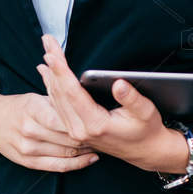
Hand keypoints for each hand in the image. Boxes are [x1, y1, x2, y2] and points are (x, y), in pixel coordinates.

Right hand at [0, 91, 99, 172]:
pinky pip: (58, 166)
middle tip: (105, 133)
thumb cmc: (18, 107)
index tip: (100, 119)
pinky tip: (90, 158)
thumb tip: (87, 99)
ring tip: (100, 143)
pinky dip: (77, 164)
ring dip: (86, 149)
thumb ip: (60, 101)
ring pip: (66, 152)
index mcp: (33, 108)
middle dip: (89, 136)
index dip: (86, 121)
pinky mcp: (28, 162)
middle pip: (69, 137)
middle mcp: (30, 129)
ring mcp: (28, 148)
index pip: (66, 118)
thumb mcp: (36, 97)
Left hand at [35, 34, 186, 173]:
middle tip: (47, 42)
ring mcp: (75, 131)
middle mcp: (79, 130)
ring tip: (45, 51)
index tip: (52, 54)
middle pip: (60, 92)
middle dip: (53, 65)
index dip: (61, 72)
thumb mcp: (145, 112)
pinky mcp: (74, 129)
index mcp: (95, 124)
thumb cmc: (146, 130)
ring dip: (50, 73)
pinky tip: (47, 73)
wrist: (144, 151)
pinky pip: (58, 105)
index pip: (73, 93)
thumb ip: (131, 99)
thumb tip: (119, 84)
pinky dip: (51, 86)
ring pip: (55, 98)